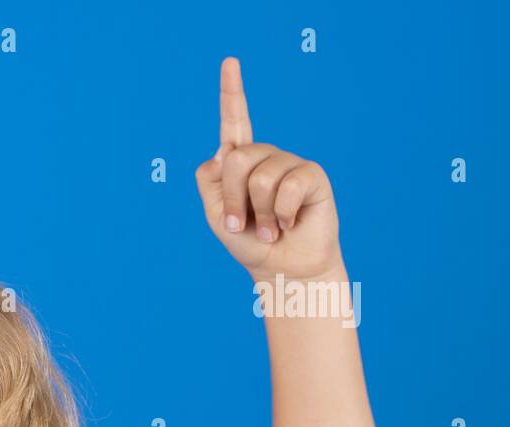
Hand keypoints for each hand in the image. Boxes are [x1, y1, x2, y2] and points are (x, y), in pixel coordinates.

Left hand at [195, 57, 343, 282]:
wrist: (282, 269)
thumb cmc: (250, 242)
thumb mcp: (216, 215)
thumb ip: (211, 182)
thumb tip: (225, 151)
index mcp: (240, 162)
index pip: (235, 123)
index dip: (232, 93)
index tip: (229, 62)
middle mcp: (265, 157)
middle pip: (235, 159)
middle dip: (233, 199)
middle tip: (242, 225)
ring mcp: (290, 164)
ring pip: (259, 177)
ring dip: (259, 213)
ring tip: (270, 227)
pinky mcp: (312, 176)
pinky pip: (287, 187)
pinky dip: (281, 214)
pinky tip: (288, 223)